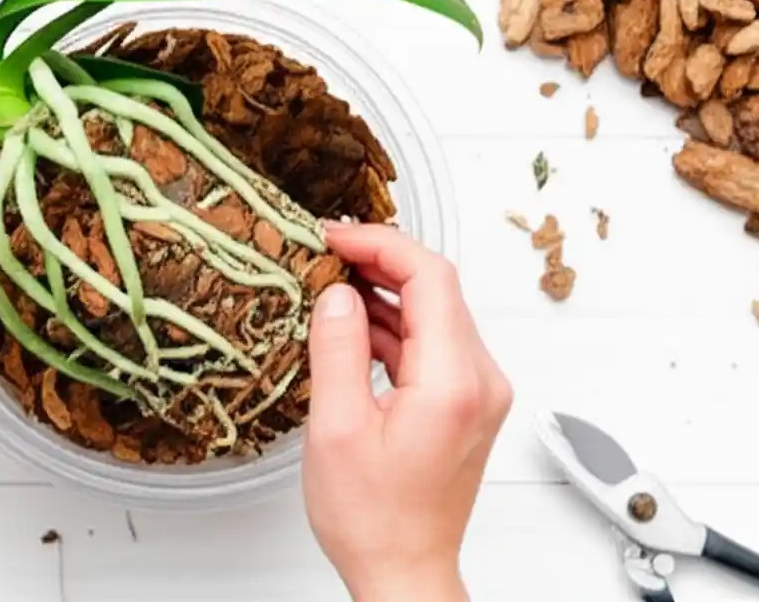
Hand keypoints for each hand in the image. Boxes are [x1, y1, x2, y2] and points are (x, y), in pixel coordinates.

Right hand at [302, 223, 511, 601]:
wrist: (403, 570)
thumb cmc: (373, 519)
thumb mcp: (336, 428)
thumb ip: (338, 350)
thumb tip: (338, 295)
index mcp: (453, 382)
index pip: (430, 277)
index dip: (380, 244)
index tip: (334, 237)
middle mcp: (480, 382)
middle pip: (437, 288)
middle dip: (380, 261)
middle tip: (326, 253)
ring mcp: (478, 392)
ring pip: (435, 313)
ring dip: (385, 293)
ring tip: (330, 285)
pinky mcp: (467, 403)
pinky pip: (434, 343)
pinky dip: (395, 325)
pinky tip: (354, 326)